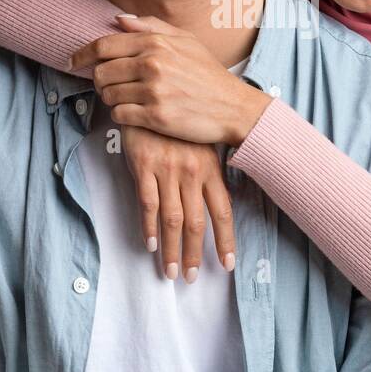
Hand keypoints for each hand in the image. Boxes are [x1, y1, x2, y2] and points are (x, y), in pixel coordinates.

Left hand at [71, 15, 272, 146]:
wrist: (233, 107)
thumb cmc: (208, 74)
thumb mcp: (186, 40)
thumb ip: (151, 27)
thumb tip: (118, 20)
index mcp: (156, 43)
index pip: (104, 45)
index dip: (81, 54)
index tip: (71, 62)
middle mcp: (152, 65)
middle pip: (101, 73)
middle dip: (100, 81)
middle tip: (111, 86)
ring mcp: (154, 91)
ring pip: (108, 96)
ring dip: (112, 100)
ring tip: (128, 100)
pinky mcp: (156, 117)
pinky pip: (119, 116)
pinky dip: (122, 116)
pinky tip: (136, 114)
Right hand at [119, 124, 234, 281]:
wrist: (153, 93)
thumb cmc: (179, 123)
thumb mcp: (202, 145)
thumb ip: (209, 174)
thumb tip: (218, 206)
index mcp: (211, 168)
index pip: (222, 212)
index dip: (225, 240)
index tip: (227, 264)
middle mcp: (192, 172)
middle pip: (197, 223)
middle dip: (195, 254)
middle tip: (191, 278)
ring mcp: (167, 170)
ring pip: (172, 219)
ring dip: (172, 249)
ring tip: (171, 272)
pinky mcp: (144, 166)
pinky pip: (147, 203)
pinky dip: (149, 227)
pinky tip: (150, 244)